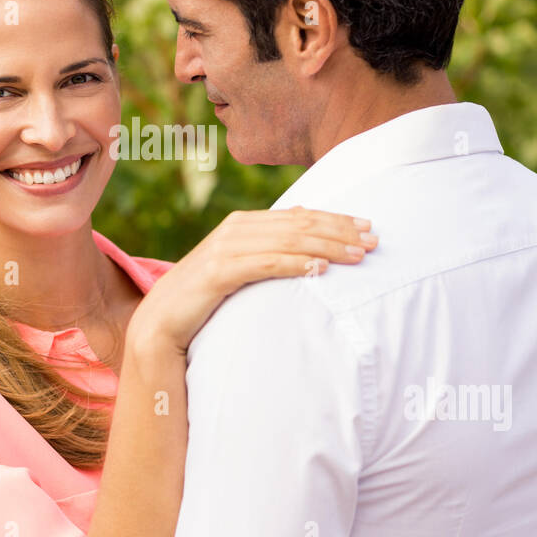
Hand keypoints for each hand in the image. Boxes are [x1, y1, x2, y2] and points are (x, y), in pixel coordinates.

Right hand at [125, 207, 376, 356]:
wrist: (162, 320)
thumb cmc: (205, 296)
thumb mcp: (239, 266)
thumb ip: (267, 247)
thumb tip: (304, 227)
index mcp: (244, 223)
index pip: (300, 215)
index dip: (337, 219)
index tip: (368, 226)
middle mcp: (237, 229)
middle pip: (300, 224)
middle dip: (340, 231)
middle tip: (374, 241)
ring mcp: (227, 248)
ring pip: (288, 241)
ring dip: (327, 246)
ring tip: (357, 255)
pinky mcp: (220, 271)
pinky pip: (266, 263)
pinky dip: (296, 263)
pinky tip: (320, 268)